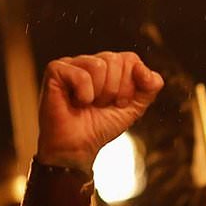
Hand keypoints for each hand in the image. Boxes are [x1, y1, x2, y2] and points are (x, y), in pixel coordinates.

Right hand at [37, 53, 162, 169]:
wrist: (78, 147)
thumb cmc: (101, 126)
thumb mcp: (135, 107)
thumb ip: (150, 87)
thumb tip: (142, 68)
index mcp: (110, 67)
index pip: (131, 59)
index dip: (130, 85)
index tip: (120, 103)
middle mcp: (91, 61)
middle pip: (116, 60)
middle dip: (115, 90)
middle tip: (102, 105)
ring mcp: (72, 63)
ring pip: (99, 64)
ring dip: (99, 93)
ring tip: (89, 104)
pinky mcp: (55, 70)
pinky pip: (81, 75)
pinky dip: (84, 94)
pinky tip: (76, 102)